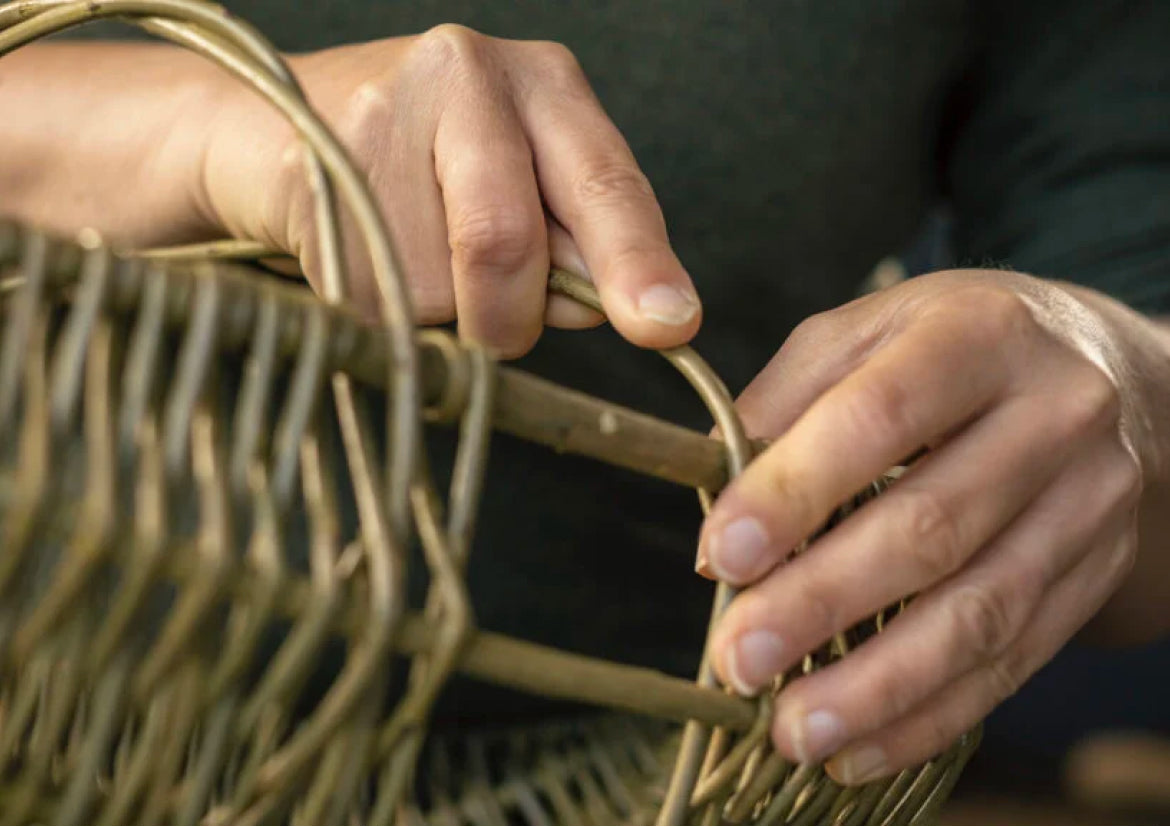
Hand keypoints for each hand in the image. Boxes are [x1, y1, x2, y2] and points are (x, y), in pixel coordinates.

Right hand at [197, 26, 699, 354]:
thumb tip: (603, 305)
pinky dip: (375, 306)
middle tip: (496, 329)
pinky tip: (358, 248)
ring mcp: (384, 111)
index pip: (606, 183)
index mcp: (545, 84)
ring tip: (405, 250)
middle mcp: (470, 74)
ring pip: (434, 287)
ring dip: (432, 311)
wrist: (266, 126)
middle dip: (505, 320)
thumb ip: (572, 247)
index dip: (636, 262)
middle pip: (505, 241)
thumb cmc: (424, 174)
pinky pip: (368, 296)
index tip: (669, 324)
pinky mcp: (312, 164)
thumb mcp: (520, 190)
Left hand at [698, 270, 1157, 784]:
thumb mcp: (866, 335)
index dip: (795, 491)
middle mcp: (1053, 415)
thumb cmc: (947, 350)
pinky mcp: (1095, 573)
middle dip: (823, 603)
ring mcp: (1088, 501)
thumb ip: (787, 403)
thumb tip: (717, 512)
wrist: (1099, 370)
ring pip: (980, 612)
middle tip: (739, 658)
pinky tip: (860, 748)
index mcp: (979, 335)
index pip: (880, 417)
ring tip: (794, 729)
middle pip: (932, 526)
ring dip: (877, 685)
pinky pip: (1013, 660)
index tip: (721, 555)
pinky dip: (930, 715)